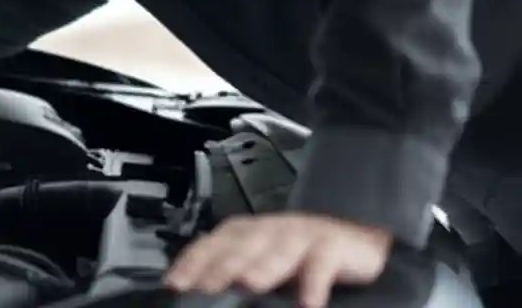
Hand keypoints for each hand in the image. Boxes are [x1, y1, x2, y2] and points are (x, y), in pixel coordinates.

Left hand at [163, 212, 392, 307]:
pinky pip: (321, 264)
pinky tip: (309, 304)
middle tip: (204, 289)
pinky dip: (314, 282)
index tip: (174, 285)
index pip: (209, 245)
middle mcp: (266, 230)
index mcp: (242, 233)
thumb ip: (232, 275)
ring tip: (249, 285)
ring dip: (262, 268)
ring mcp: (299, 235)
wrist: (355, 241)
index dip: (191, 264)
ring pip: (277, 251)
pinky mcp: (332, 246)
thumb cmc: (298, 257)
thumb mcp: (260, 263)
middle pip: (239, 248)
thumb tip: (197, 295)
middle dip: (220, 268)